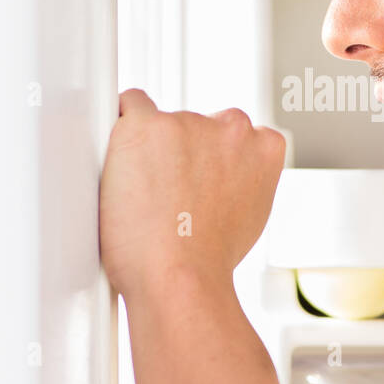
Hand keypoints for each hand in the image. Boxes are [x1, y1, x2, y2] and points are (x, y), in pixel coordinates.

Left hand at [99, 89, 286, 299]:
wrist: (180, 277)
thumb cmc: (209, 260)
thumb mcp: (252, 213)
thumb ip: (243, 178)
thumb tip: (223, 175)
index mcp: (264, 145)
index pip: (234, 131)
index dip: (209, 156)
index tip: (195, 179)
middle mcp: (232, 126)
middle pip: (195, 125)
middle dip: (179, 151)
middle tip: (168, 195)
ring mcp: (188, 123)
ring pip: (159, 123)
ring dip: (149, 151)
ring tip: (147, 201)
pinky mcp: (145, 125)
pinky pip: (128, 106)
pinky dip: (120, 130)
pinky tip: (119, 163)